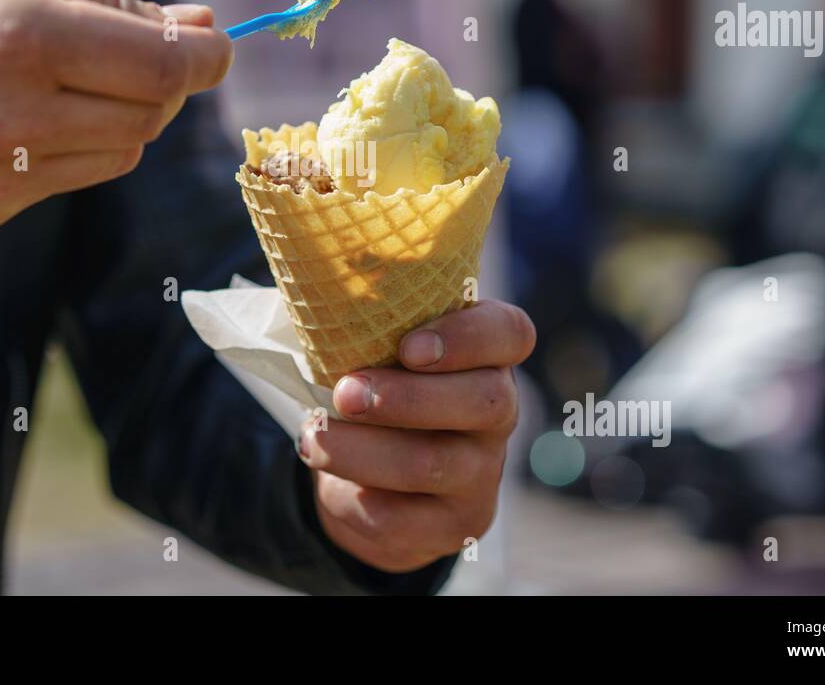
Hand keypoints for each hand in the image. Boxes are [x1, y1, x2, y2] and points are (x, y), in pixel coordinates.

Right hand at [0, 0, 232, 230]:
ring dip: (118, 115)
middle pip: (150, 116)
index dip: (206, 57)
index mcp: (24, 40)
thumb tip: (200, 27)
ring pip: (121, 153)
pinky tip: (18, 113)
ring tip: (60, 76)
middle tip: (137, 49)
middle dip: (161, 82)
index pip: (161, 68)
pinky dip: (71, 144)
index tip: (216, 44)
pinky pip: (71, 178)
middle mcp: (12, 119)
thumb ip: (116, 1)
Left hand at [300, 300, 534, 573]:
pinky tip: (328, 478)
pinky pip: (403, 517)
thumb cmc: (374, 388)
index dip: (467, 337)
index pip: (510, 333)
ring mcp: (482, 473)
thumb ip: (368, 326)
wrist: (372, 478)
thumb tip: (318, 297)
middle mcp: (499, 412)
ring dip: (363, 450)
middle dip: (407, 398)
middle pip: (484, 401)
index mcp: (487, 355)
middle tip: (345, 393)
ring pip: (434, 463)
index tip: (408, 346)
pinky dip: (354, 498)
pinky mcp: (454, 526)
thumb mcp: (377, 351)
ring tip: (314, 436)